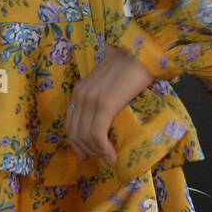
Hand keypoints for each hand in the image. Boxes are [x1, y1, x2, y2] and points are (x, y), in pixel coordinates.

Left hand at [65, 45, 154, 164]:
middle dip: (87, 151)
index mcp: (78, 90)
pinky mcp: (104, 105)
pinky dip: (104, 150)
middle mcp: (80, 95)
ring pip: (85, 138)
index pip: (69, 124)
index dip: (77, 144)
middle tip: (102, 158)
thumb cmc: (129, 66)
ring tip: (109, 157)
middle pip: (75, 134)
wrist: (142, 52)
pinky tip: (112, 155)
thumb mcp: (106, 81)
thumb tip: (105, 116)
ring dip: (97, 153)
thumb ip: (100, 95)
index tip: (88, 154)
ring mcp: (91, 100)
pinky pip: (97, 135)